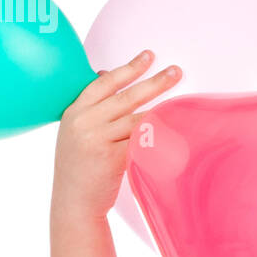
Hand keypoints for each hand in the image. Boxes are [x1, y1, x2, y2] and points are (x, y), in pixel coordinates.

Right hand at [51, 50, 182, 223]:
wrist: (73, 202)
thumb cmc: (79, 165)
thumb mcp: (75, 130)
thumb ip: (90, 106)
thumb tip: (105, 72)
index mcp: (74, 112)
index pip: (105, 83)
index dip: (129, 68)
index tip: (149, 55)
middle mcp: (84, 122)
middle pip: (127, 96)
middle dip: (155, 82)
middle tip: (177, 71)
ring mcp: (97, 140)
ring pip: (138, 118)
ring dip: (162, 108)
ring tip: (182, 99)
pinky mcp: (112, 158)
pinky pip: (142, 141)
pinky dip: (159, 133)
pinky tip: (175, 127)